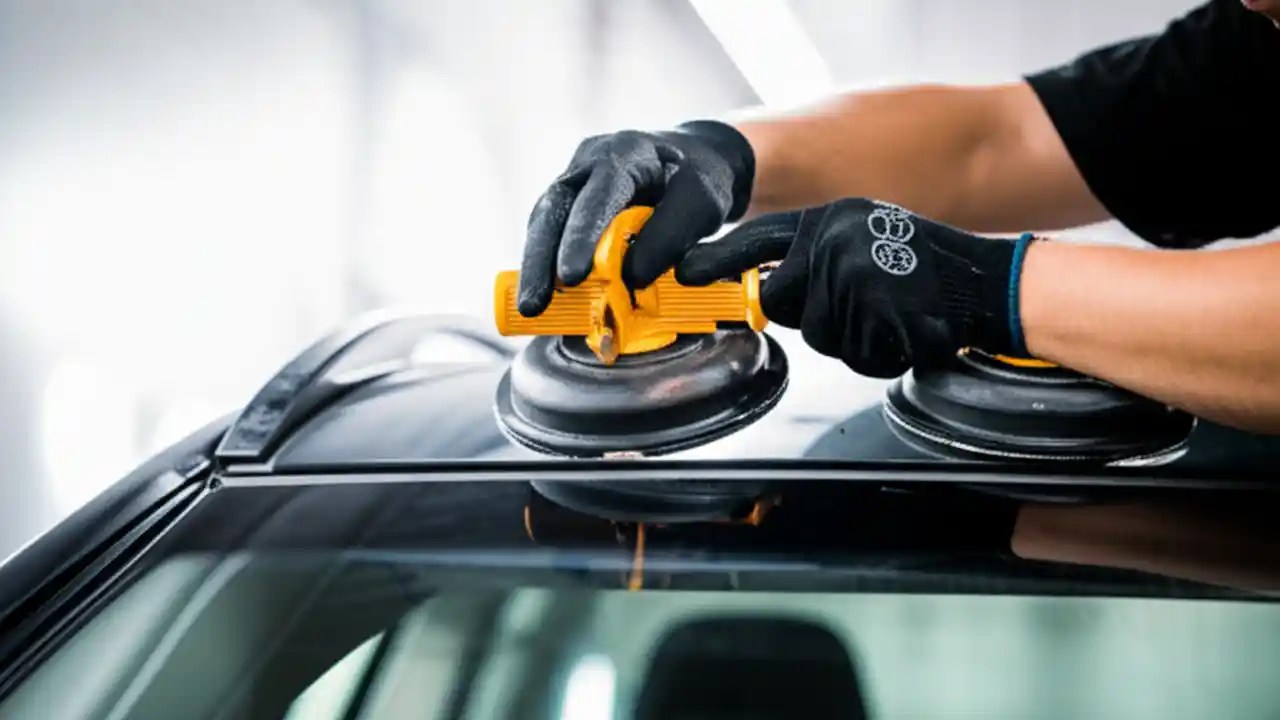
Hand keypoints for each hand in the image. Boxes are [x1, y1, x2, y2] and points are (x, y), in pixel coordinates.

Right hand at [517, 121, 754, 316]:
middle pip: (553, 209)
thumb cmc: (696, 181)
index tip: (572, 276)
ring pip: (544, 224)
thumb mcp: (702, 202)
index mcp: (623, 153)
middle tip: (534, 303)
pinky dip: (548, 268)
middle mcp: (587, 165)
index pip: (597, 194)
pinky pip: (551, 237)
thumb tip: (632, 279)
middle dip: (542, 259)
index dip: (581, 235)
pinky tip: (547, 299)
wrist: (689, 162)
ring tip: (532, 308)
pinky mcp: (570, 208)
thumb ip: (671, 235)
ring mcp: (574, 184)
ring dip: (537, 268)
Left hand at [676, 198, 1033, 376]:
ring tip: (890, 314)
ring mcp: (853, 275)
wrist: (989, 282)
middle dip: (814, 316)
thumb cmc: (926, 266)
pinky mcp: (874, 311)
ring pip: (819, 334)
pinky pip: (853, 353)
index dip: (718, 259)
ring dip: (852, 338)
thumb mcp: (863, 237)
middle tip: (861, 306)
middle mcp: (833, 241)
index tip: (685, 272)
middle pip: (783, 301)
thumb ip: (812, 260)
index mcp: (828, 219)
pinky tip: (904, 329)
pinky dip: (878, 352)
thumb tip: (766, 293)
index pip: (756, 239)